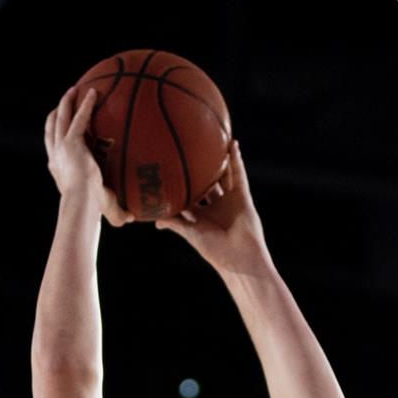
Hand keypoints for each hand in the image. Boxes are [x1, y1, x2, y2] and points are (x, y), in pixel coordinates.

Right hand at [44, 86, 130, 228]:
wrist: (82, 202)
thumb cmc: (90, 209)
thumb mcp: (102, 207)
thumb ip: (117, 211)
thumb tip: (132, 219)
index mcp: (57, 168)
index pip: (52, 146)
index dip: (53, 134)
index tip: (58, 125)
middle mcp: (56, 155)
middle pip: (51, 127)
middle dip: (56, 112)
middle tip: (64, 101)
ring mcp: (62, 147)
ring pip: (60, 117)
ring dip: (66, 102)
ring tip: (74, 89)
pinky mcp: (72, 142)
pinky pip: (79, 117)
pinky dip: (86, 104)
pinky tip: (94, 92)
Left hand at [154, 141, 270, 276]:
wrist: (240, 259)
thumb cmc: (215, 251)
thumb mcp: (192, 234)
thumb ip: (176, 224)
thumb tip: (154, 220)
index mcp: (201, 216)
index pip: (188, 196)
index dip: (179, 184)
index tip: (168, 169)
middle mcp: (215, 206)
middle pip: (205, 182)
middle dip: (199, 168)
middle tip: (187, 148)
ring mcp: (230, 200)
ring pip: (223, 175)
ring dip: (219, 158)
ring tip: (212, 138)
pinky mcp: (243, 197)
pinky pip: (239, 175)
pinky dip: (236, 160)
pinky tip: (232, 144)